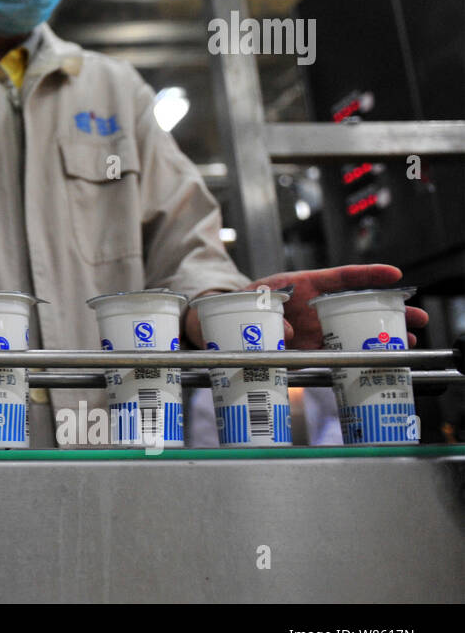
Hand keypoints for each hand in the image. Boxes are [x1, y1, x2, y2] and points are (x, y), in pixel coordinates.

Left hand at [187, 264, 427, 349]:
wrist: (217, 324)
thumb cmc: (230, 304)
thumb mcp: (240, 300)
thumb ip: (255, 311)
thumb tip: (285, 331)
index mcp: (300, 285)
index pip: (339, 276)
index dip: (367, 274)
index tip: (393, 274)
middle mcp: (312, 306)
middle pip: (356, 303)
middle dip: (388, 309)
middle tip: (417, 317)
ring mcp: (313, 327)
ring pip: (353, 328)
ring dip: (382, 334)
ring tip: (410, 340)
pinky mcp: (307, 347)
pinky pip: (336, 350)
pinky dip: (357, 354)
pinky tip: (380, 358)